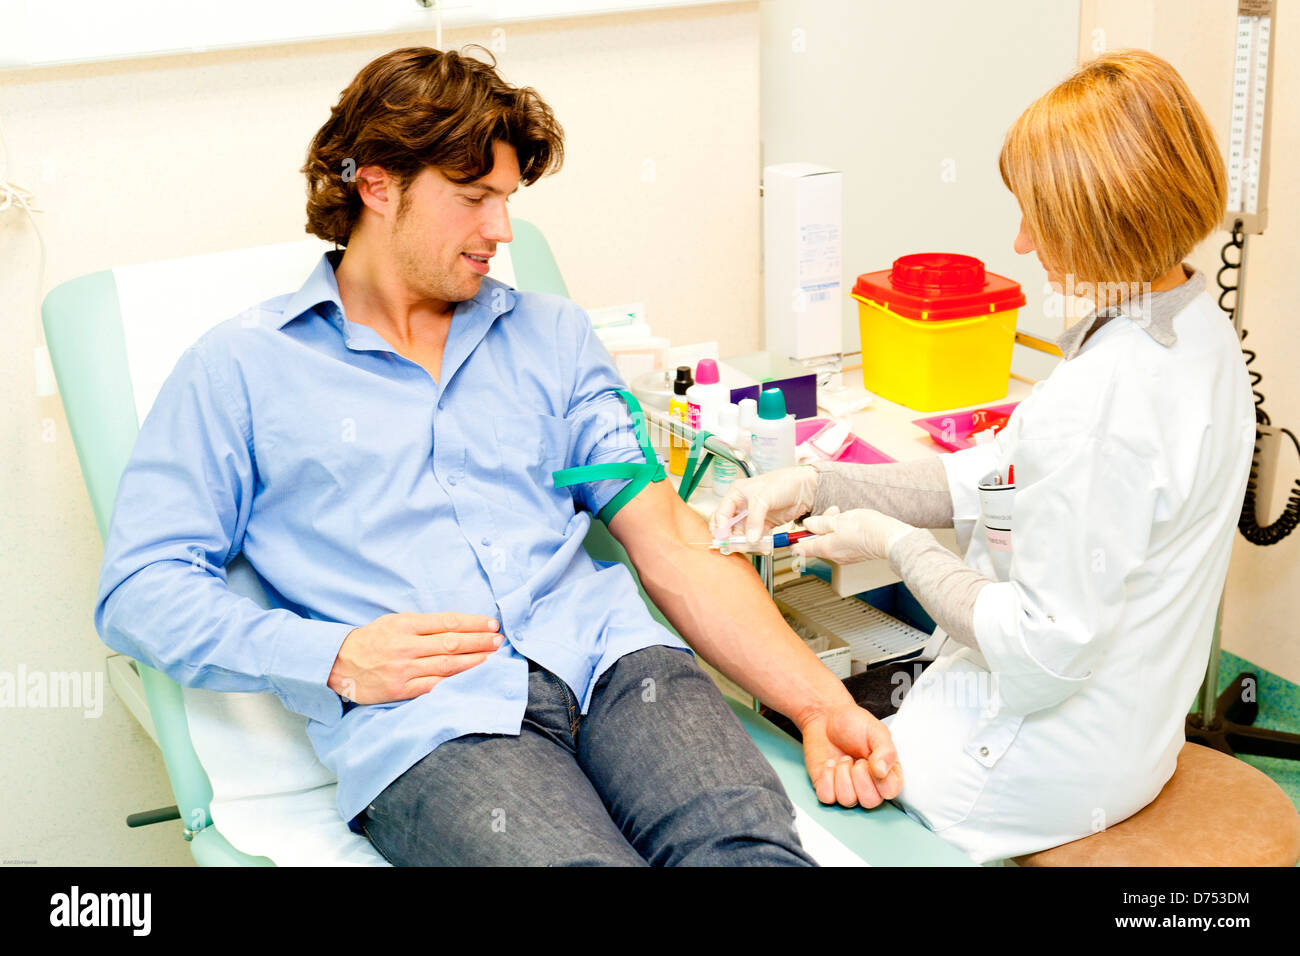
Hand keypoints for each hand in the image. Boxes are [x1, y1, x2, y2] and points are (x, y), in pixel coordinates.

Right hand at [328, 612, 503, 704]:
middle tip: (499, 640)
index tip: (491, 624)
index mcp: (405, 625)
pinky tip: (470, 678)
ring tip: (492, 657)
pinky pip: (433, 685)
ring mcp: (404, 669)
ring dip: (473, 661)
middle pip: (451, 642)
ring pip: (446, 665)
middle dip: (479, 641)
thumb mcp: (392, 622)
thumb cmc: (370, 640)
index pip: (447, 622)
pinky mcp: (401, 689)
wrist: (337, 664)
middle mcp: (406, 646)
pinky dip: (454, 682)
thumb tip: (455, 625)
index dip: (473, 623)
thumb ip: (421, 624)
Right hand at [709, 465, 819, 543]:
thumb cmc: (783, 482)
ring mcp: (754, 516)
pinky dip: (757, 544)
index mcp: (736, 494)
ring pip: (742, 534)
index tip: (724, 538)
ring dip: (744, 542)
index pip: (721, 513)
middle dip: (730, 537)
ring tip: (748, 547)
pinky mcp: (765, 525)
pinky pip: (756, 537)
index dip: (721, 527)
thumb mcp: (762, 498)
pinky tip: (760, 546)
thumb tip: (749, 538)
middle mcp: (743, 505)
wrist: (805, 488)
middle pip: (729, 526)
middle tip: (732, 546)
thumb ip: (754, 519)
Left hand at [791, 506, 915, 563]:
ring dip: (831, 528)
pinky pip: (840, 543)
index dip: (793, 539)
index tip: (791, 533)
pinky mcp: (853, 554)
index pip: (800, 549)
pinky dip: (841, 533)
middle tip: (829, 514)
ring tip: (843, 517)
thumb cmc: (867, 530)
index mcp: (825, 548)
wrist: (889, 539)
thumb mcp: (839, 520)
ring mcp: (844, 556)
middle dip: (818, 527)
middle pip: (815, 542)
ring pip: (828, 541)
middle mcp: (833, 556)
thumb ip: (821, 523)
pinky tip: (850, 525)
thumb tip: (808, 524)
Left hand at [799, 704, 902, 807]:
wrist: (825, 716)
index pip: (890, 792)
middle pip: (870, 802)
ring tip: (843, 759)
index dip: (880, 780)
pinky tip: (829, 765)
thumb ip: (886, 751)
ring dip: (842, 775)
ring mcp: (847, 788)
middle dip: (859, 777)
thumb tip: (883, 772)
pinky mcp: (827, 788)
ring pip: (848, 800)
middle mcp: (869, 785)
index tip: (870, 761)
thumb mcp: (876, 731)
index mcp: (886, 772)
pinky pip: (827, 797)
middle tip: (856, 759)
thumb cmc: (853, 723)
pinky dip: (826, 778)